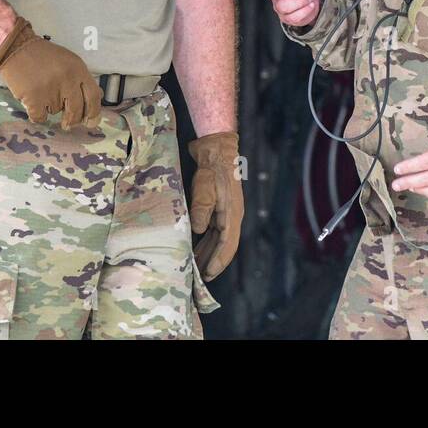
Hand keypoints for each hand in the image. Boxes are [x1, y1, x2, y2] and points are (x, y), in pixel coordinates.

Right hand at [0, 16, 102, 128]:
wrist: (16, 48)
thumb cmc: (43, 56)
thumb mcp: (69, 61)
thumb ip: (83, 79)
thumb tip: (99, 97)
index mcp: (78, 69)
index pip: (93, 96)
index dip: (94, 113)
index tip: (90, 122)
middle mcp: (68, 80)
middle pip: (77, 110)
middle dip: (73, 120)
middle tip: (67, 124)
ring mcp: (51, 89)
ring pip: (56, 112)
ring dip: (49, 108)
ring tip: (42, 92)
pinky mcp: (34, 98)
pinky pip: (40, 117)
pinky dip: (36, 114)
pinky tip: (32, 102)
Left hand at [187, 131, 242, 280]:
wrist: (216, 149)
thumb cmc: (212, 169)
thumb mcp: (205, 188)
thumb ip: (201, 209)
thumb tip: (197, 230)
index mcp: (232, 214)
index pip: (227, 244)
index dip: (218, 261)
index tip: (208, 275)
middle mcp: (231, 217)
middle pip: (224, 246)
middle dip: (212, 262)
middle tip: (199, 277)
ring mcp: (225, 213)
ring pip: (218, 240)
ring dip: (208, 253)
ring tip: (195, 266)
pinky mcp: (218, 208)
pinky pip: (213, 231)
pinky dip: (205, 242)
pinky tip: (195, 248)